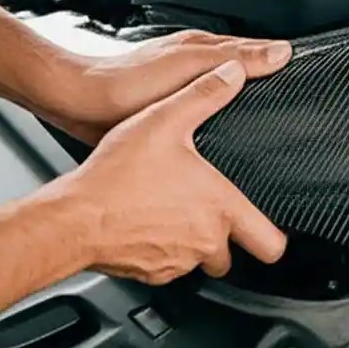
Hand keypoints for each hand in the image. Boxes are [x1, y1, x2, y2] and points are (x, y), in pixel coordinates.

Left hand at [32, 31, 291, 144]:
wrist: (78, 103)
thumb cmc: (125, 83)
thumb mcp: (189, 65)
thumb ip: (234, 58)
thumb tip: (280, 52)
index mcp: (205, 49)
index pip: (258, 49)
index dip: (282, 59)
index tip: (308, 73)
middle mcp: (195, 65)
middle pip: (245, 70)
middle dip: (269, 82)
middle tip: (296, 98)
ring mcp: (181, 88)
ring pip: (225, 93)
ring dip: (245, 102)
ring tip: (268, 118)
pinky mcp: (167, 111)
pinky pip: (206, 112)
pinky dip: (222, 118)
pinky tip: (225, 135)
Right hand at [48, 60, 286, 282]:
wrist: (72, 218)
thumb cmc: (117, 176)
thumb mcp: (164, 119)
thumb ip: (205, 94)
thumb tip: (234, 74)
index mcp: (219, 207)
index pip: (271, 243)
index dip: (276, 236)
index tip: (272, 228)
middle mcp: (204, 241)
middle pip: (234, 254)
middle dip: (229, 239)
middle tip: (213, 212)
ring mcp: (177, 262)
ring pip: (199, 260)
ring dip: (193, 241)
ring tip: (174, 211)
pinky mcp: (150, 273)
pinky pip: (168, 267)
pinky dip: (163, 250)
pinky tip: (147, 223)